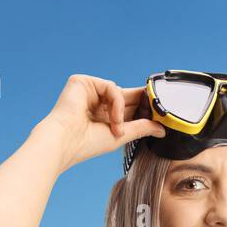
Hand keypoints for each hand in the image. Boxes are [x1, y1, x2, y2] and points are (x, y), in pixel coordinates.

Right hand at [39, 74, 165, 170]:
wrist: (65, 142)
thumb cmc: (86, 144)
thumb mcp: (121, 135)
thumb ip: (141, 128)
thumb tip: (162, 128)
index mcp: (103, 114)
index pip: (128, 106)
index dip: (144, 108)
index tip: (161, 115)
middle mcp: (96, 101)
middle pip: (127, 95)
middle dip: (142, 104)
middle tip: (158, 111)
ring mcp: (89, 90)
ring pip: (120, 92)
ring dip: (123, 112)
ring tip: (117, 129)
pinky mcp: (82, 82)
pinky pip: (111, 87)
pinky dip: (116, 104)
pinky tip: (112, 119)